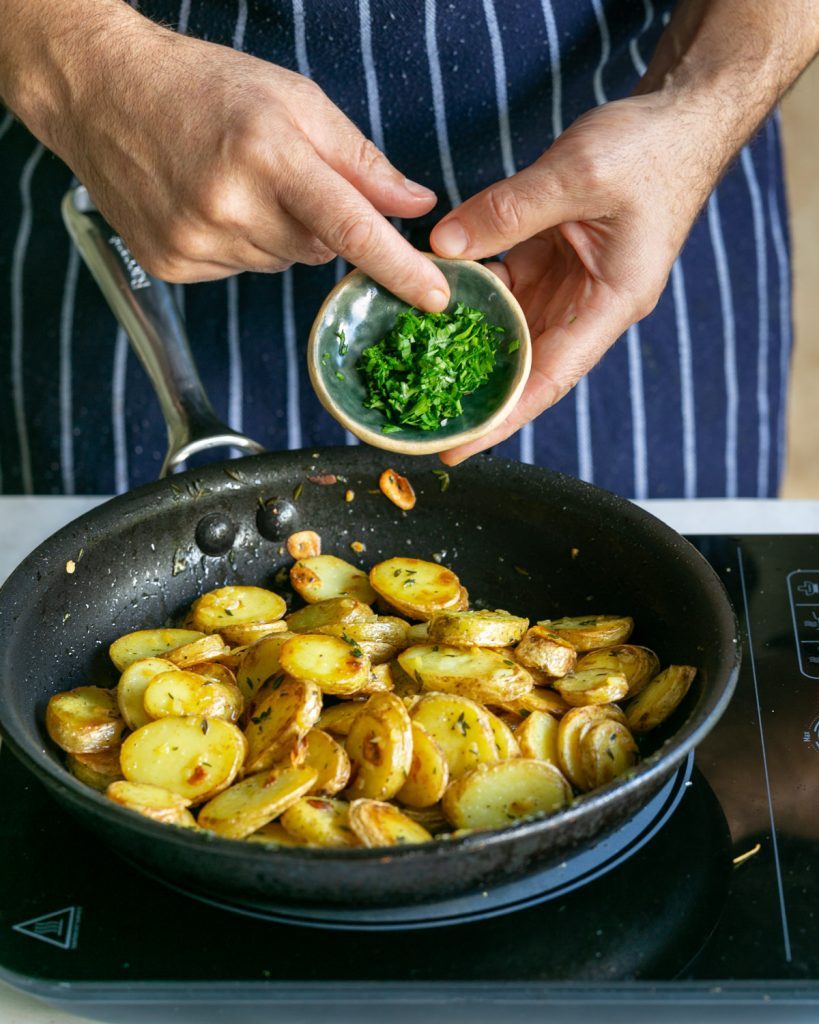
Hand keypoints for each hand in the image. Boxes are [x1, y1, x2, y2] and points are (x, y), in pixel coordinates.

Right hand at [9, 1, 448, 308]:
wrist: (100, 92)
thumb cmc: (202, 87)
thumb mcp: (293, 100)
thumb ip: (360, 159)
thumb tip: (414, 205)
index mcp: (267, 153)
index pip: (350, 225)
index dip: (398, 266)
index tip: (435, 297)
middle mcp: (228, 204)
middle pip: (317, 249)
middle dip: (317, 221)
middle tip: (282, 177)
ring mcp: (195, 241)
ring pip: (279, 264)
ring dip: (277, 233)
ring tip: (237, 184)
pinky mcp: (173, 265)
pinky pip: (238, 271)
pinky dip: (240, 245)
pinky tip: (211, 205)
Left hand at [429, 95, 723, 463]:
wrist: (677, 119)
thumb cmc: (649, 150)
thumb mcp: (579, 173)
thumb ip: (509, 210)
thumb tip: (443, 248)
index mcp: (611, 303)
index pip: (551, 378)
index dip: (503, 418)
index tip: (458, 448)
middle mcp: (588, 306)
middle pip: (525, 365)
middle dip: (476, 395)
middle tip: (419, 420)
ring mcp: (567, 284)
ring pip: (509, 328)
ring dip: (465, 344)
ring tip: (413, 367)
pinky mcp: (549, 258)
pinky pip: (503, 286)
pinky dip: (470, 291)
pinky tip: (430, 295)